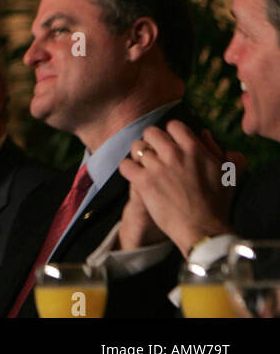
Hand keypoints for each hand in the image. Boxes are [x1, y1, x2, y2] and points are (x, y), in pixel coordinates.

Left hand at [117, 121, 236, 254]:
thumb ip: (218, 150)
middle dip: (151, 142)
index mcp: (194, 148)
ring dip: (138, 156)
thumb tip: (204, 133)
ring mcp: (157, 167)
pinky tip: (135, 176)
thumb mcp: (228, 173)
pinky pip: (125, 165)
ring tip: (144, 166)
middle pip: (151, 132)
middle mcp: (174, 154)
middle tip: (154, 155)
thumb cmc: (218, 204)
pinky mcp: (144, 182)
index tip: (171, 144)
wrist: (203, 229)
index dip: (170, 134)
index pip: (173, 125)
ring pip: (136, 147)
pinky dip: (128, 169)